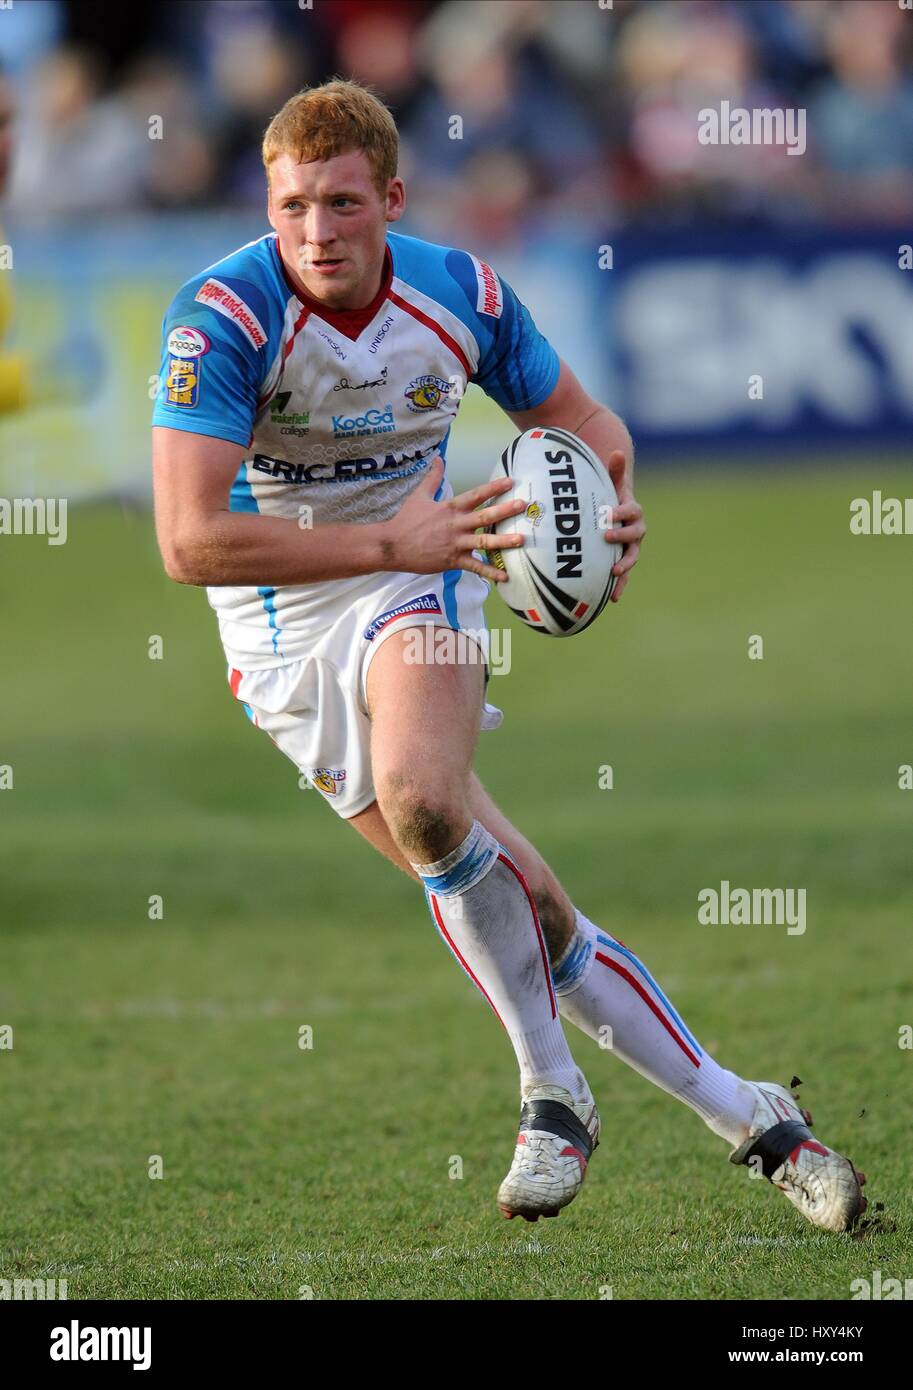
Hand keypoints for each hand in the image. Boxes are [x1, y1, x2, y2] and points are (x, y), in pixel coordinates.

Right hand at [381, 455, 525, 581]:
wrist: (393, 546)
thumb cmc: (406, 520)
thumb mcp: (419, 495)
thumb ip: (433, 477)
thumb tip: (438, 458)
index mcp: (450, 508)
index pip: (476, 494)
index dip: (493, 487)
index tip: (510, 481)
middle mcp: (456, 524)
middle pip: (484, 515)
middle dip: (505, 510)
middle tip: (523, 505)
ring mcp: (456, 543)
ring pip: (484, 541)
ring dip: (503, 540)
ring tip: (521, 539)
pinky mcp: (453, 560)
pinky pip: (475, 567)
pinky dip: (490, 572)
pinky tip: (505, 576)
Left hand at [603, 448, 644, 601]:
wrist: (614, 513)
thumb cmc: (610, 497)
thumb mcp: (611, 484)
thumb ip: (614, 471)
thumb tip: (617, 451)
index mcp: (633, 512)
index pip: (632, 512)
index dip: (623, 513)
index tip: (610, 513)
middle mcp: (635, 531)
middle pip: (635, 536)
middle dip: (622, 538)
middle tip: (606, 537)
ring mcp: (630, 548)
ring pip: (631, 558)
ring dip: (624, 566)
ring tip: (614, 573)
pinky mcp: (622, 561)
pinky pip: (624, 575)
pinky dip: (620, 586)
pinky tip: (612, 598)